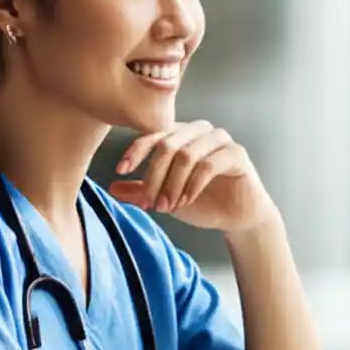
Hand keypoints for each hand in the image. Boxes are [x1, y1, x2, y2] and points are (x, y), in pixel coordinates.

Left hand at [108, 121, 277, 232]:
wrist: (236, 217)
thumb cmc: (203, 202)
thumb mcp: (165, 197)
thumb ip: (142, 191)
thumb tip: (112, 187)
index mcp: (181, 135)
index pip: (153, 135)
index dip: (135, 151)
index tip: (121, 170)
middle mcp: (200, 131)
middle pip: (167, 146)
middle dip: (154, 178)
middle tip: (150, 204)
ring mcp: (220, 140)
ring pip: (186, 155)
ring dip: (173, 185)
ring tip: (168, 206)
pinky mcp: (237, 154)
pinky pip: (208, 165)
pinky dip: (192, 186)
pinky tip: (187, 200)